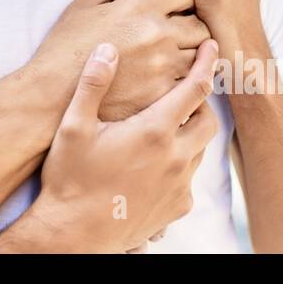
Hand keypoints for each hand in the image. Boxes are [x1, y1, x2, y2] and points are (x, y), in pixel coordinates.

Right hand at [29, 0, 211, 121]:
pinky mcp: (162, 95)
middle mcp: (159, 35)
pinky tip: (175, 82)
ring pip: (202, 57)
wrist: (53, 92)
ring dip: (196, 56)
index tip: (176, 5)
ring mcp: (163, 66)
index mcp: (142, 8)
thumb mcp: (83, 6)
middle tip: (184, 33)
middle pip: (201, 24)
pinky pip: (192, 86)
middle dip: (196, 26)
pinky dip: (187, 82)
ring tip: (182, 58)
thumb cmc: (64, 46)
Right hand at [30, 39, 220, 252]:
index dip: (207, 63)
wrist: (74, 236)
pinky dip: (180, 165)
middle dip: (202, 103)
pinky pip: (190, 179)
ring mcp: (179, 186)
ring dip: (189, 134)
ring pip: (200, 150)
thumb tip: (107, 48)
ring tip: (162, 129)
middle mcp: (175, 158)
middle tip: (183, 93)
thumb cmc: (70, 179)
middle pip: (210, 120)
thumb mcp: (73, 126)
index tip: (212, 47)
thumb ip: (93, 84)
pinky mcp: (176, 208)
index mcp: (154, 131)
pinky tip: (154, 165)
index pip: (195, 88)